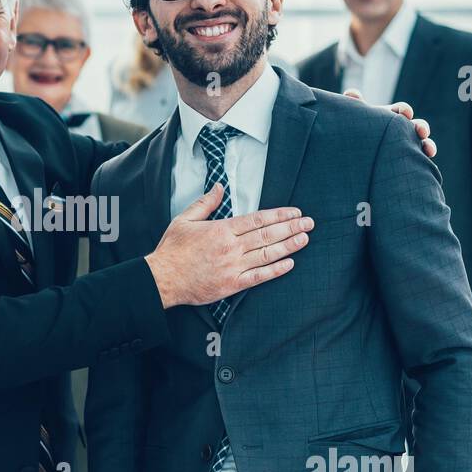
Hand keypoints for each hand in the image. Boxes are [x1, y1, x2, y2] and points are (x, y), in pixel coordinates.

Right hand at [144, 183, 309, 308]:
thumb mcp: (184, 220)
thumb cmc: (172, 250)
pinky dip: (275, 270)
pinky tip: (289, 263)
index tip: (294, 212)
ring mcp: (233, 267)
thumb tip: (218, 187)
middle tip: (309, 223)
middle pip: (267, 235)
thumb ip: (205, 203)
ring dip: (289, 246)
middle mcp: (231, 247)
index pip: (257, 219)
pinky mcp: (232, 284)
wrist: (163, 279)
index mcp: (221, 230)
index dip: (279, 215)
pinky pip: (258, 276)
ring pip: (267, 254)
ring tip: (304, 239)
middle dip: (291, 228)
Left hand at [342, 89, 435, 157]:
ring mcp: (409, 144)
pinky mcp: (411, 159)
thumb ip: (355, 106)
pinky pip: (421, 159)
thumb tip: (351, 93)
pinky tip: (427, 160)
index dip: (404, 110)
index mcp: (391, 116)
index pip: (401, 110)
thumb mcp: (357, 119)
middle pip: (417, 125)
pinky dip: (426, 157)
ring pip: (423, 143)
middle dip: (421, 127)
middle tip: (421, 131)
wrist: (358, 158)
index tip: (405, 113)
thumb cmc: (359, 132)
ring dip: (428, 144)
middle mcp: (403, 129)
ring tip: (429, 150)